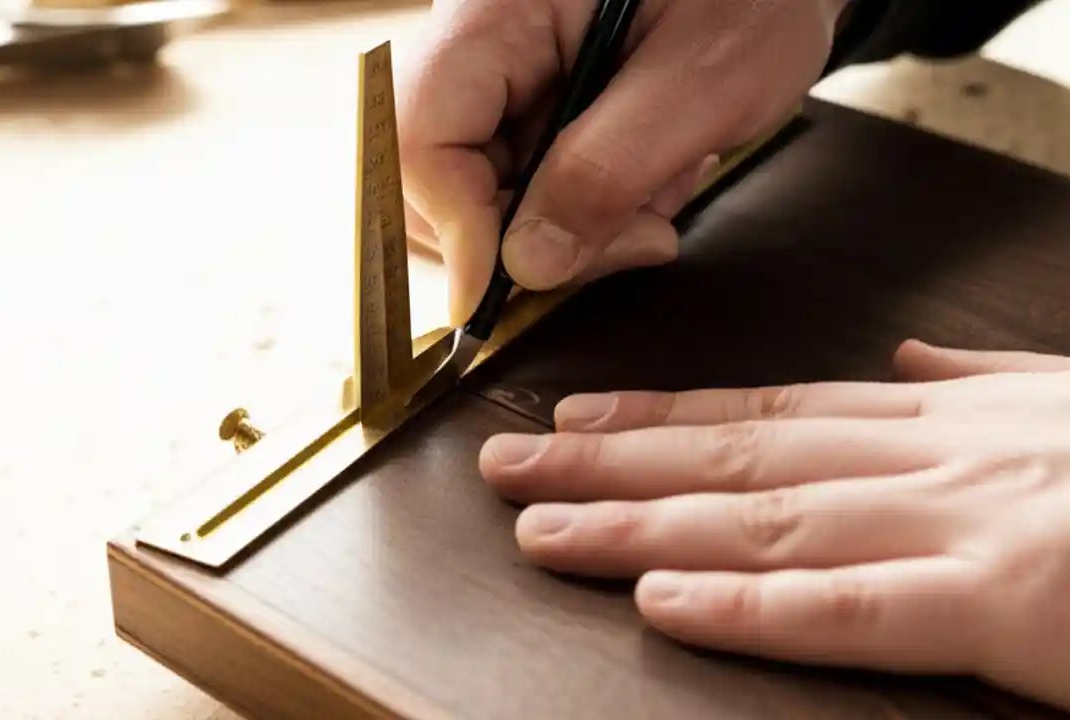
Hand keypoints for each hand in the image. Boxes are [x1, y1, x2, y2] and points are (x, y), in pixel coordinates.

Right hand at [396, 0, 849, 322]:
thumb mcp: (703, 81)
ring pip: (478, 201)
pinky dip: (582, 217)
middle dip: (520, 240)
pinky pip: (521, 194)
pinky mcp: (527, 114)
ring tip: (652, 205)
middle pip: (435, 178)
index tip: (509, 290)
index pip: (423, 132)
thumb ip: (608, 171)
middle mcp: (479, 45)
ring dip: (564, 234)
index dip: (457, 225)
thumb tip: (526, 267)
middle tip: (625, 243)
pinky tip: (644, 187)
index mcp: (498, 10)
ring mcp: (500, 84)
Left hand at [478, 339, 1069, 710]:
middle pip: (739, 457)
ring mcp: (964, 525)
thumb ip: (986, 385)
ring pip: (765, 522)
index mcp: (947, 420)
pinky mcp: (1008, 605)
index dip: (661, 416)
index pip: (771, 411)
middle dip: (612, 464)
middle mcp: (933, 460)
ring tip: (544, 530)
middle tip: (509, 468)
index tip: (578, 419)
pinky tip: (663, 604)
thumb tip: (913, 363)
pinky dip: (751, 608)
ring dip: (641, 526)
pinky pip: (854, 609)